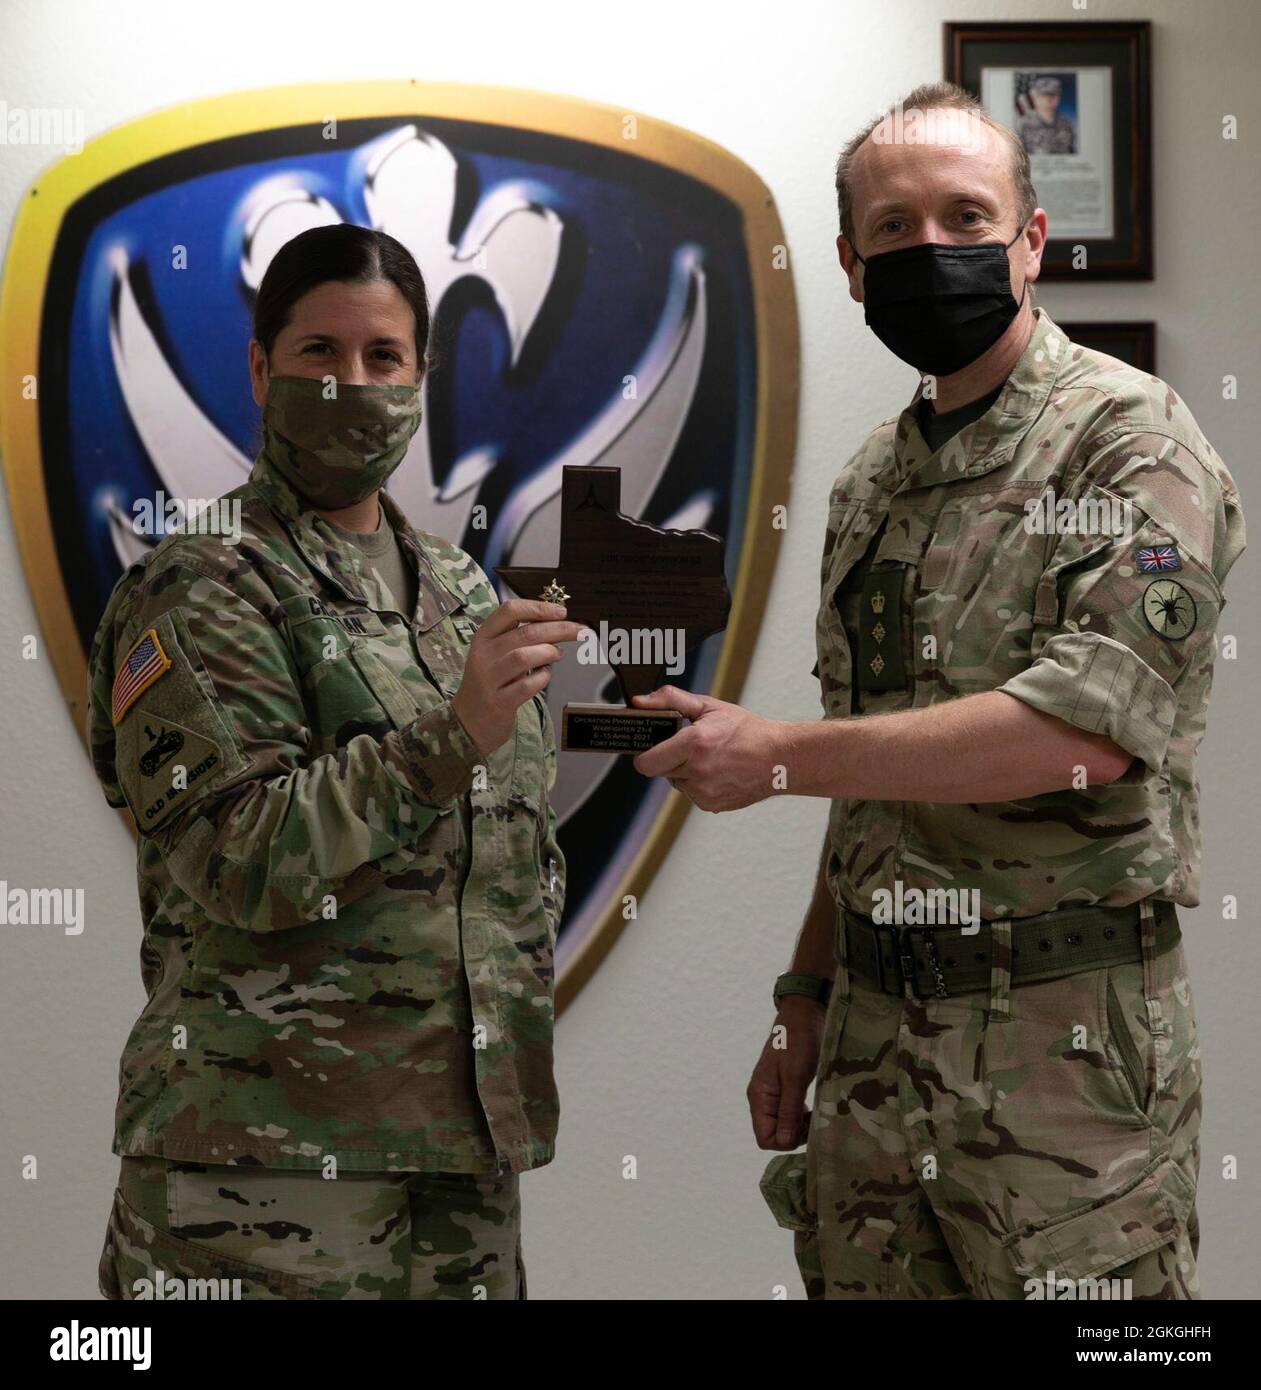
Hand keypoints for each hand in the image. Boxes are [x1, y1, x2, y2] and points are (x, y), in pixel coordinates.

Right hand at [451, 599, 583, 757]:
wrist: (468, 721)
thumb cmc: (490, 682)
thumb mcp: (496, 655)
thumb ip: (520, 639)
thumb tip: (558, 624)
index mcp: (483, 637)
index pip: (509, 611)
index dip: (538, 607)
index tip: (562, 611)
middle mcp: (483, 655)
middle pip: (525, 633)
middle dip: (558, 630)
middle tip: (579, 631)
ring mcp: (489, 680)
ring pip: (523, 656)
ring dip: (548, 652)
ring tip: (558, 654)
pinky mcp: (499, 702)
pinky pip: (526, 685)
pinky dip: (542, 678)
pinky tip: (545, 676)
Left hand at [630, 686, 781, 811]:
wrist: (779, 758)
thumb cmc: (746, 730)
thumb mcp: (709, 706)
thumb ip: (670, 700)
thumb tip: (639, 702)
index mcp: (694, 743)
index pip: (645, 762)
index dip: (645, 753)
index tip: (654, 744)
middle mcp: (697, 771)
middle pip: (659, 770)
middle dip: (666, 758)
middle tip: (686, 747)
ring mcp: (703, 792)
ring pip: (675, 782)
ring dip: (683, 771)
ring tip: (707, 758)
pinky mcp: (710, 805)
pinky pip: (691, 793)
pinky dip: (697, 783)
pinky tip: (716, 771)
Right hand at [748, 996, 826, 1149]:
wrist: (804, 1015)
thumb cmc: (798, 1042)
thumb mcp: (795, 1077)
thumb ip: (788, 1110)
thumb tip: (784, 1142)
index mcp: (759, 1096)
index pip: (765, 1138)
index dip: (786, 1141)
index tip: (807, 1128)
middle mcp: (763, 1098)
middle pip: (774, 1134)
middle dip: (795, 1134)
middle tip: (815, 1119)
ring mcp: (773, 1093)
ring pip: (783, 1125)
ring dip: (801, 1125)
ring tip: (817, 1112)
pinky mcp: (785, 1088)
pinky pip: (790, 1113)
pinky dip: (803, 1116)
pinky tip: (815, 1106)